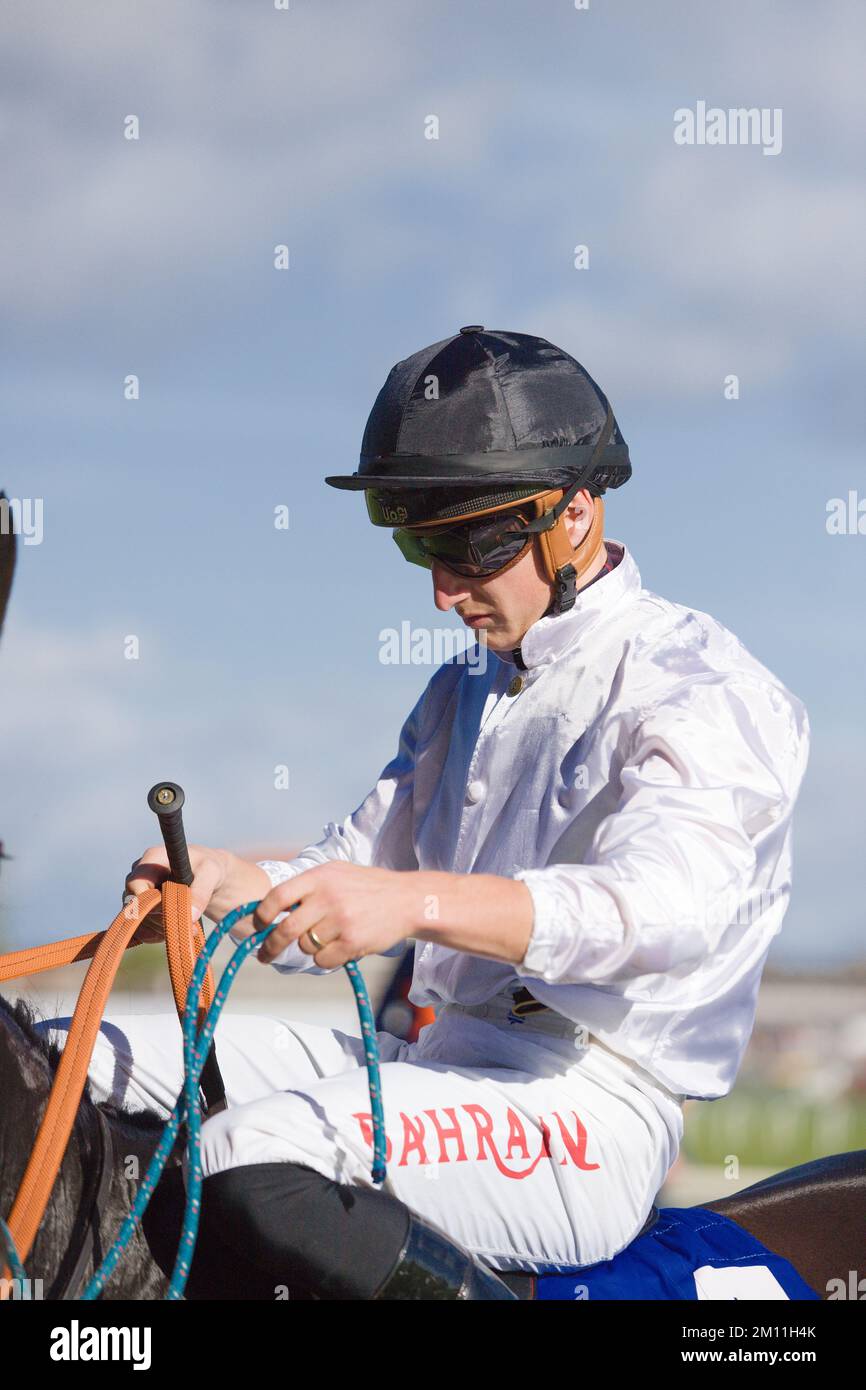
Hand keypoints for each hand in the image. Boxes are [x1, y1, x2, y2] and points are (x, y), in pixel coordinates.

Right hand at [124, 845, 268, 935]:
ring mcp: (138, 891)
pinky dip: (158, 932)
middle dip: (162, 919)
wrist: (207, 876)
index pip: (135, 884)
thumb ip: (201, 892)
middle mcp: (139, 874)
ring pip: (139, 918)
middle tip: (188, 927)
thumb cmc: (207, 867)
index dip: (149, 902)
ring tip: (190, 928)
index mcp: (152, 858)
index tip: (170, 912)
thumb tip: (190, 915)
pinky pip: (142, 926)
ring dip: (163, 928)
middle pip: (136, 904)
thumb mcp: (210, 874)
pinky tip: (177, 929)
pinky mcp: (141, 906)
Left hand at [253, 861, 419, 967]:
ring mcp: (340, 920)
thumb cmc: (368, 887)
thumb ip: (308, 886)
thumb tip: (272, 905)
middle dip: (270, 946)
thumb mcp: (337, 873)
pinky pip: (323, 960)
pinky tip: (340, 947)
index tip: (257, 926)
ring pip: (305, 946)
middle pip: (286, 929)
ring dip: (310, 948)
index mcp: (319, 876)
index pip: (277, 897)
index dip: (261, 915)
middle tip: (265, 955)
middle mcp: (327, 897)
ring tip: (329, 937)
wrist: (407, 900)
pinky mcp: (352, 942)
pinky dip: (326, 958)